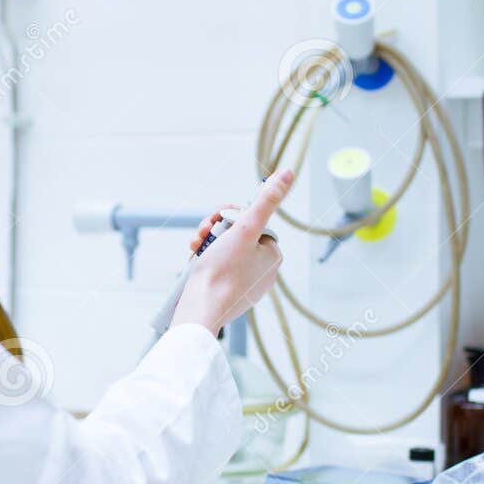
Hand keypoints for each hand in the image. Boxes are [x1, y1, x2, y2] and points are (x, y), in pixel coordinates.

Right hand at [170, 169, 292, 334]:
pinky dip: (205, 261)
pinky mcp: (229, 294)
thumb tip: (287, 173)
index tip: (215, 219)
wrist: (201, 310)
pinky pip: (218, 269)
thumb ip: (266, 200)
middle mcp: (263, 271)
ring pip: (225, 251)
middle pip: (236, 235)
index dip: (229, 216)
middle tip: (202, 233)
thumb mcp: (245, 228)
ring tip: (195, 247)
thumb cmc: (222, 271)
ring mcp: (246, 284)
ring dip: (207, 242)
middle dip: (215, 229)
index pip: (250, 221)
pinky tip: (195, 262)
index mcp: (272, 255)